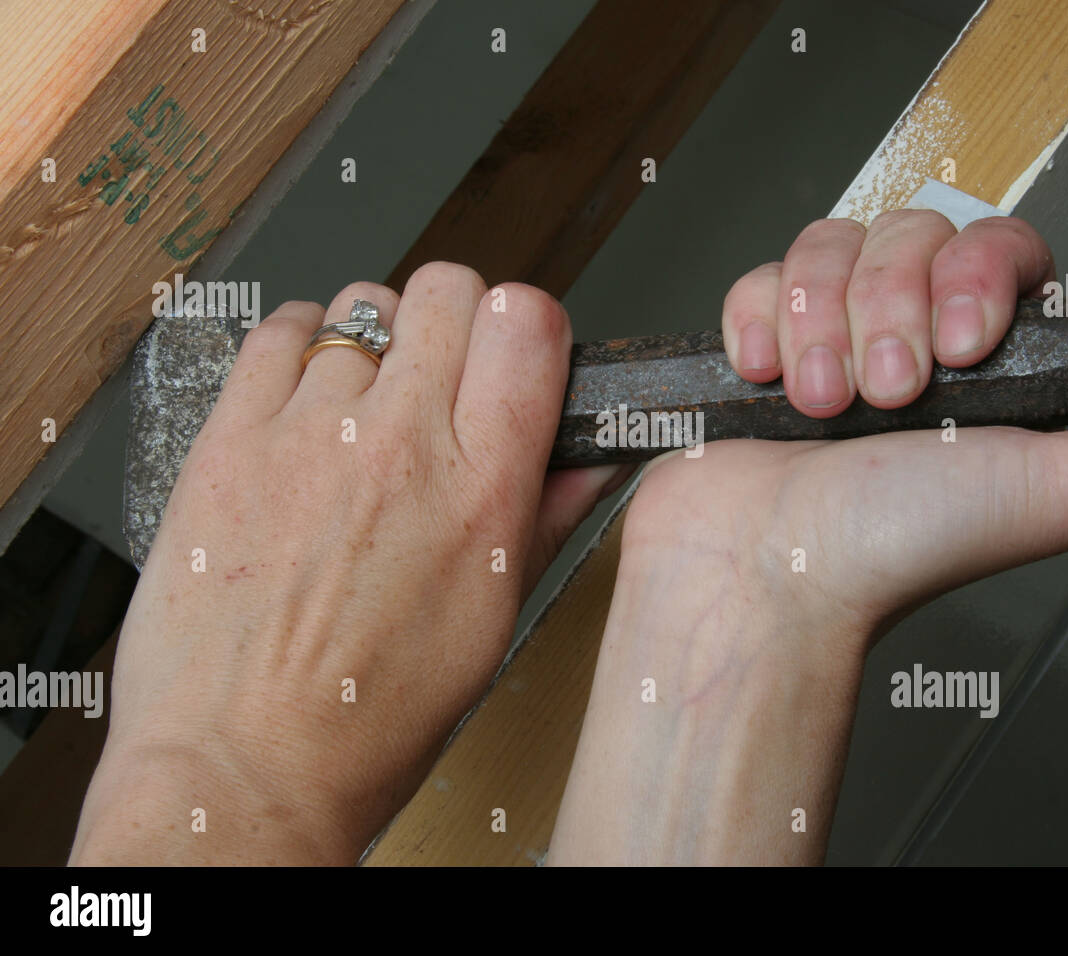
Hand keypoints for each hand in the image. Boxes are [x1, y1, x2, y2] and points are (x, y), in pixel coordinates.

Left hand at [72, 265, 627, 863]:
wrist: (245, 760)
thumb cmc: (368, 712)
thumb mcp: (493, 617)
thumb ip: (549, 513)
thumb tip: (589, 454)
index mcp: (481, 489)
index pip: (529, 322)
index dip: (528, 326)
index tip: (516, 351)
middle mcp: (399, 443)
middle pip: (449, 289)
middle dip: (457, 321)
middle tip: (442, 373)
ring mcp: (308, 431)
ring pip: (363, 306)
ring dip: (377, 345)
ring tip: (363, 407)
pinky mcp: (230, 436)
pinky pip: (279, 332)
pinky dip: (301, 350)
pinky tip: (305, 403)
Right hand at [549, 213, 1067, 863]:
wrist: (769, 578)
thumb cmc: (899, 550)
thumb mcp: (1067, 492)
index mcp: (993, 372)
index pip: (1002, 248)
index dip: (977, 278)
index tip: (963, 348)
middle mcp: (914, 346)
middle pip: (911, 233)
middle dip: (892, 311)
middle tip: (893, 395)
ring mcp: (833, 341)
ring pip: (833, 245)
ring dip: (824, 326)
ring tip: (825, 407)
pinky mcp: (763, 344)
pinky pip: (761, 275)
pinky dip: (762, 324)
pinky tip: (771, 382)